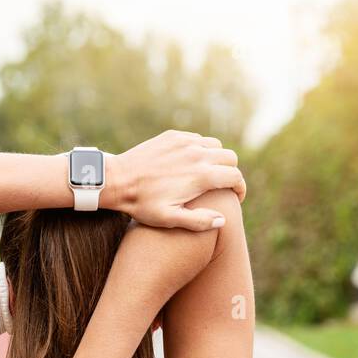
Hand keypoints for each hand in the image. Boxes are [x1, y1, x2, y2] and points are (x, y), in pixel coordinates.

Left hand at [105, 130, 245, 230]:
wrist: (117, 180)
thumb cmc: (142, 204)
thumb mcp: (169, 219)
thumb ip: (198, 221)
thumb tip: (222, 219)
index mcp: (201, 176)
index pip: (235, 176)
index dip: (240, 189)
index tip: (236, 198)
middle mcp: (197, 154)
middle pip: (230, 158)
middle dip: (231, 172)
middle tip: (224, 186)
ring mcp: (185, 142)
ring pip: (216, 145)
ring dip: (217, 159)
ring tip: (209, 174)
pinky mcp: (173, 136)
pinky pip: (197, 139)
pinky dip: (201, 149)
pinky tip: (191, 163)